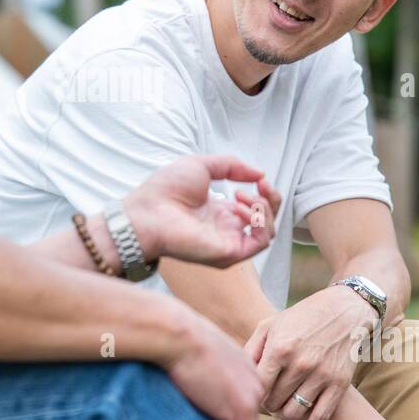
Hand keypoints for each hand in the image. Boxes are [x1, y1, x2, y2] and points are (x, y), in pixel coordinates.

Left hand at [124, 155, 279, 269]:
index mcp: (221, 212)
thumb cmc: (165, 190)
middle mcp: (227, 229)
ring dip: (264, 210)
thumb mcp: (202, 166)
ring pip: (267, 232)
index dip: (264, 191)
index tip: (258, 179)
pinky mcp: (228, 253)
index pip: (256, 207)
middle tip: (260, 185)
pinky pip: (259, 242)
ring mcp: (229, 242)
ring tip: (242, 197)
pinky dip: (259, 223)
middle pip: (267, 220)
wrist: (147, 212)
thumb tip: (260, 173)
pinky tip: (240, 208)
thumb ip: (232, 166)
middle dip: (271, 199)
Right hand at [165, 310, 266, 419]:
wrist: (178, 335)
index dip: (231, 418)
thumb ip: (213, 371)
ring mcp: (251, 399)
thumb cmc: (181, 339)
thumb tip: (203, 388)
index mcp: (247, 368)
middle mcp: (257, 384)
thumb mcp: (204, 352)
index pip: (248, 403)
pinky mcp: (241, 413)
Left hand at [244, 284, 377, 419]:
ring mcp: (322, 375)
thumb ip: (250, 350)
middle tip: (267, 399)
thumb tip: (238, 377)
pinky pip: (320, 418)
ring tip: (281, 405)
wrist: (345, 310)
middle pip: (273, 402)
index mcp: (280, 348)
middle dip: (267, 404)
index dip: (251, 394)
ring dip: (283, 414)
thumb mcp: (270, 325)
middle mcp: (300, 364)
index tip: (251, 393)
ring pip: (293, 413)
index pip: (257, 387)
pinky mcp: (339, 385)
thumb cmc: (301, 317)